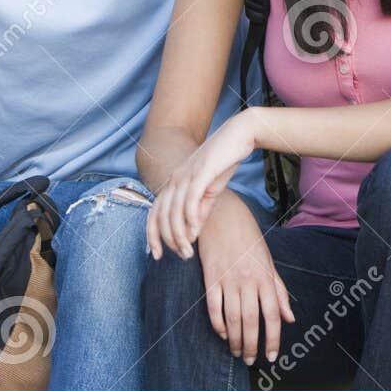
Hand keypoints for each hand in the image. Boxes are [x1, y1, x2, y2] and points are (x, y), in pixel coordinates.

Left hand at [147, 113, 259, 257]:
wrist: (239, 135)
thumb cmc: (224, 162)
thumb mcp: (210, 191)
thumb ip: (200, 212)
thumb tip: (190, 235)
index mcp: (174, 183)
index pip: (154, 213)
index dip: (151, 236)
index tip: (156, 255)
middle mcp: (175, 179)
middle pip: (161, 215)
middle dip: (168, 240)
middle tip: (182, 256)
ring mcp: (187, 174)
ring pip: (174, 211)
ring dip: (179, 234)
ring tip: (188, 250)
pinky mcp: (202, 171)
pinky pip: (190, 198)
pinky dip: (190, 217)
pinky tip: (195, 231)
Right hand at [196, 193, 293, 366]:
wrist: (224, 217)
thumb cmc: (250, 241)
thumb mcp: (269, 264)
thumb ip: (279, 292)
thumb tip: (290, 318)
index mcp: (265, 277)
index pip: (272, 315)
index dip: (273, 339)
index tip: (271, 356)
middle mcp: (248, 280)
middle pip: (250, 321)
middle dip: (251, 345)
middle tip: (251, 360)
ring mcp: (228, 279)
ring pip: (232, 318)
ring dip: (235, 340)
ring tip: (237, 352)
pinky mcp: (210, 278)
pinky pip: (213, 307)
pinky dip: (217, 325)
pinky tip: (222, 334)